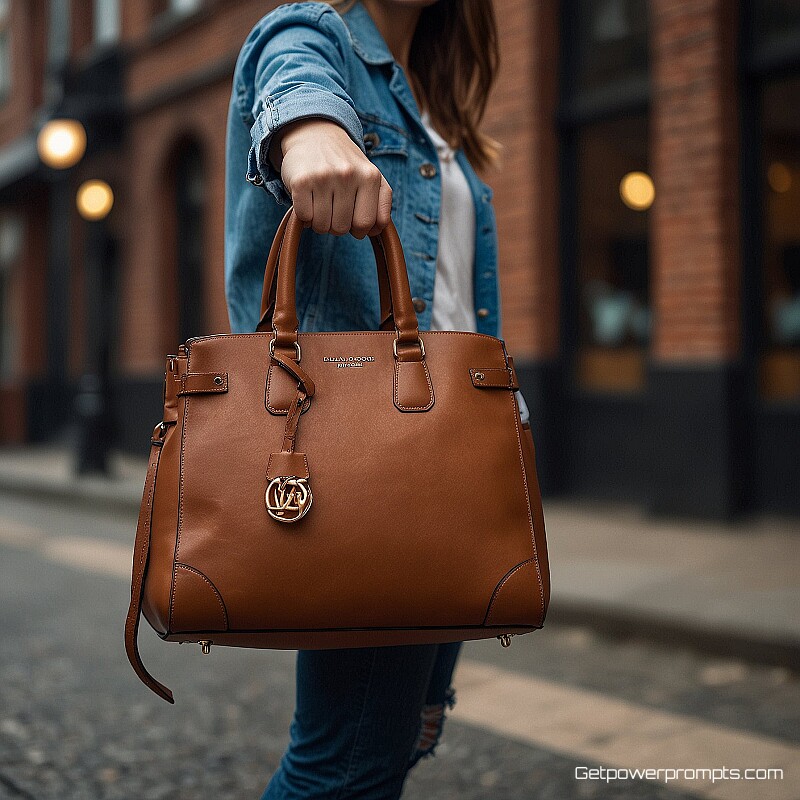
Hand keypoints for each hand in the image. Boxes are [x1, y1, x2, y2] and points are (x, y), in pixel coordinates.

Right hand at [269, 118, 392, 238]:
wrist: (315, 134)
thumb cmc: (345, 164)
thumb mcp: (371, 177)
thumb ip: (381, 203)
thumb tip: (375, 231)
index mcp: (370, 176)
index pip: (366, 224)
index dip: (358, 230)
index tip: (352, 220)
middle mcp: (348, 174)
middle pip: (342, 228)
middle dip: (336, 226)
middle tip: (333, 209)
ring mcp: (324, 176)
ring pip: (322, 226)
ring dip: (319, 223)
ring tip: (320, 205)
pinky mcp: (302, 180)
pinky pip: (303, 217)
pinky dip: (303, 216)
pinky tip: (307, 201)